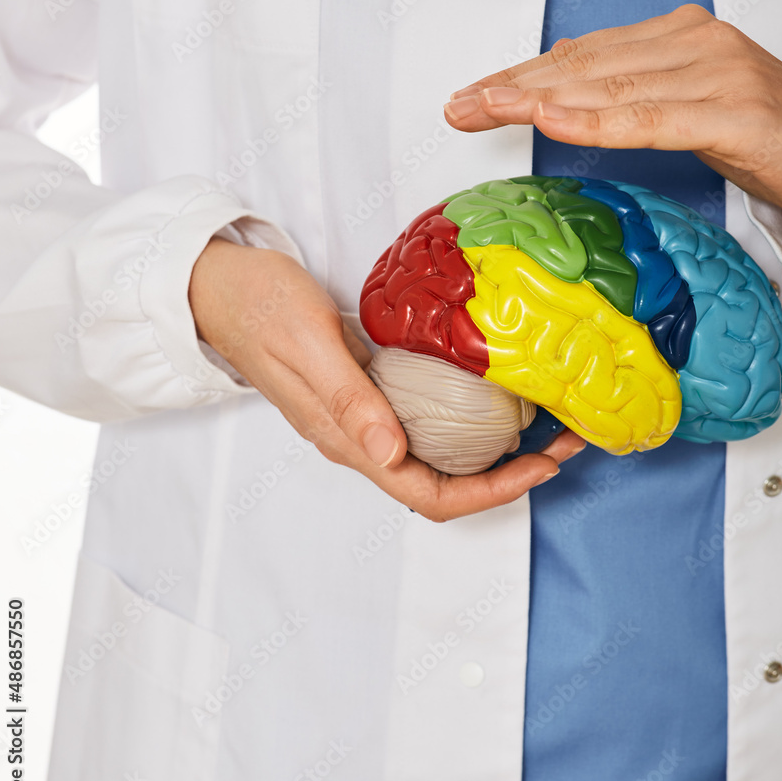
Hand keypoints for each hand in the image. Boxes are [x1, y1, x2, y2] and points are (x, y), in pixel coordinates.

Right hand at [188, 238, 583, 519]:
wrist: (217, 286)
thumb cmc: (257, 306)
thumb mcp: (307, 345)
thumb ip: (349, 402)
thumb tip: (391, 455)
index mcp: (347, 437)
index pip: (430, 494)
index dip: (494, 492)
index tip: (544, 465)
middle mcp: (360, 437)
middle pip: (445, 482)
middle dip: (509, 473)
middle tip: (564, 440)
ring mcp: (363, 415)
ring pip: (439, 454)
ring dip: (494, 447)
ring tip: (543, 420)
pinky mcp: (367, 389)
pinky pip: (426, 419)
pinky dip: (467, 417)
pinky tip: (492, 393)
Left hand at [444, 4, 781, 234]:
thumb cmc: (776, 141)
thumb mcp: (693, 112)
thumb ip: (637, 99)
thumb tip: (570, 99)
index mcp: (681, 39)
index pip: (583, 54)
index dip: (522, 76)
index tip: (474, 96)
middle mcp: (694, 44)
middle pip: (583, 65)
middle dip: (514, 87)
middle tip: (460, 106)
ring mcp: (717, 73)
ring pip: (608, 87)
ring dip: (538, 99)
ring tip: (484, 110)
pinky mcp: (737, 112)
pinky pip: (652, 118)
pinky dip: (597, 120)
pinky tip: (553, 120)